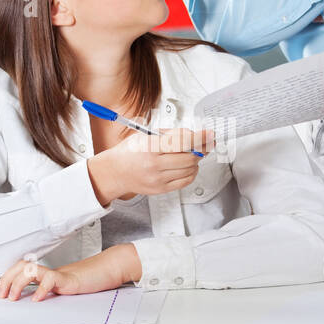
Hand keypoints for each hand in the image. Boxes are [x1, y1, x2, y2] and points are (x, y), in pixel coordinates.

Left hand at [0, 244, 142, 301]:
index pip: (21, 268)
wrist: (110, 269)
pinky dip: (41, 289)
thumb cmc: (91, 280)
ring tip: (14, 297)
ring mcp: (59, 274)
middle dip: (7, 280)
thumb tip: (37, 303)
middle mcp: (50, 271)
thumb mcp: (67, 289)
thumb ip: (53, 293)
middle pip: (21, 266)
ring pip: (30, 270)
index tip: (2, 292)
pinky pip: (50, 279)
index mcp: (48, 274)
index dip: (8, 278)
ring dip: (18, 283)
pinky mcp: (68, 279)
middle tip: (3, 295)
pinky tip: (38, 299)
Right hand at [87, 127, 214, 206]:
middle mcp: (154, 164)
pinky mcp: (160, 189)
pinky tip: (188, 166)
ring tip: (192, 154)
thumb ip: (169, 134)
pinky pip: (185, 181)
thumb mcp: (145, 135)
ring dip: (196, 160)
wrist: (114, 172)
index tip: (209, 134)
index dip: (200, 137)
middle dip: (201, 149)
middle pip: (190, 157)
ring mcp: (158, 179)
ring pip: (190, 169)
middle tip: (203, 143)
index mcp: (150, 147)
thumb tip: (193, 135)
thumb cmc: (129, 152)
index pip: (182, 141)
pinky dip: (192, 172)